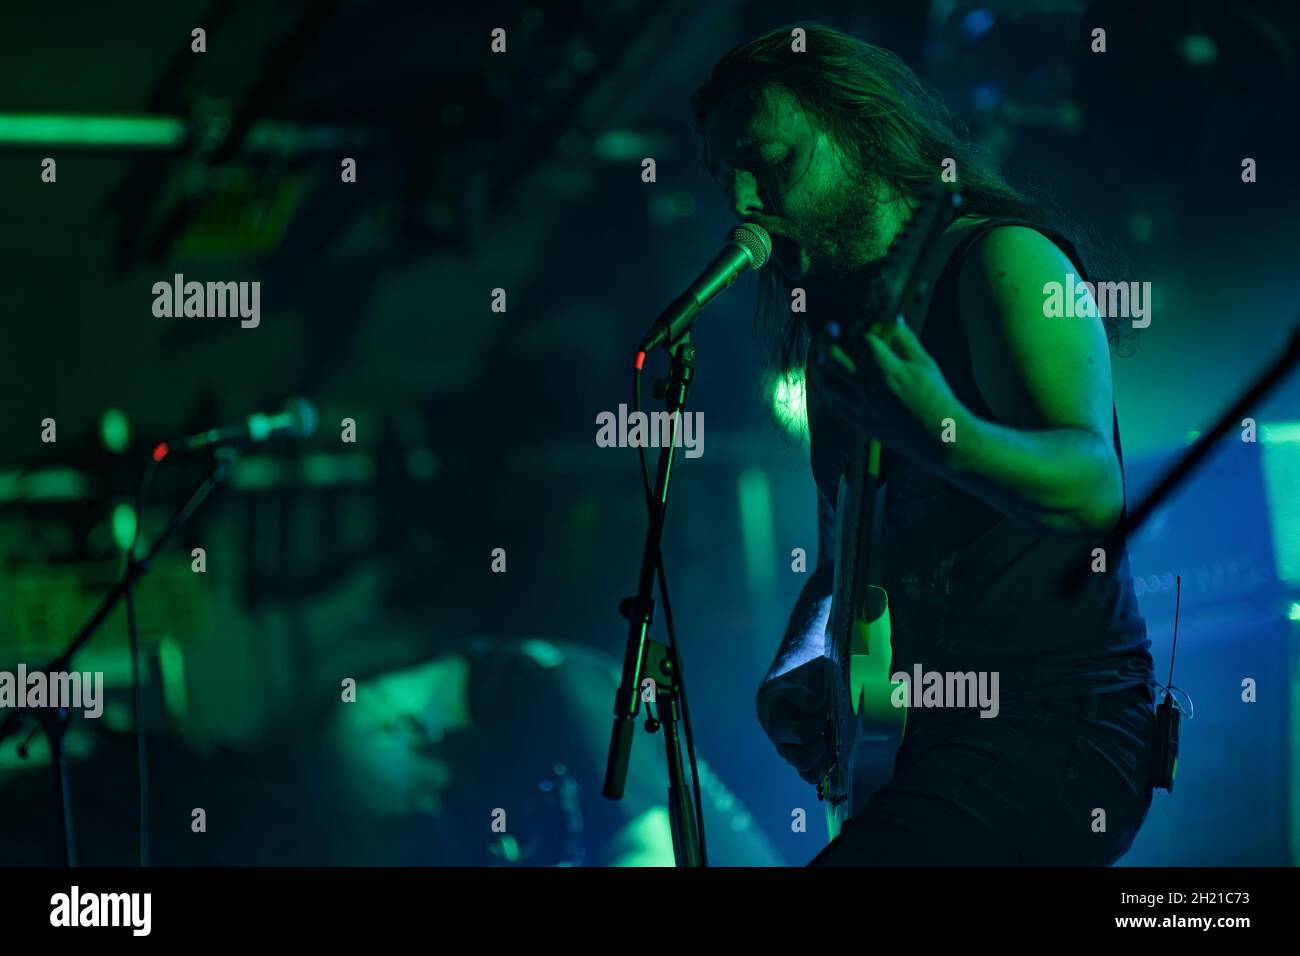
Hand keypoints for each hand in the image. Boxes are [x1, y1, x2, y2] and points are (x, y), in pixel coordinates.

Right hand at [756, 657, 832, 784]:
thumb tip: (823, 708)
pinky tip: (829, 752)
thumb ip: (809, 699)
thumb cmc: (788, 698)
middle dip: (820, 747)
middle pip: (803, 760)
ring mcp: (792, 759)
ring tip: (827, 742)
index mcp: (778, 728)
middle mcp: (783, 748)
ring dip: (824, 759)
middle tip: (825, 732)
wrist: (776, 707)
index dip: (818, 725)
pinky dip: (824, 768)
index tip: (823, 714)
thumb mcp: (795, 691)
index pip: (802, 734)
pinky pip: (813, 777)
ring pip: (809, 773)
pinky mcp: (802, 765)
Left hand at [811, 317, 970, 467]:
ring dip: (819, 363)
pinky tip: (828, 376)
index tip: (864, 321)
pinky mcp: (860, 423)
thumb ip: (905, 340)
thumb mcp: (926, 364)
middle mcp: (870, 390)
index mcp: (889, 372)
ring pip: (825, 382)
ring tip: (821, 350)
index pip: (861, 340)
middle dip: (827, 338)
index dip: (860, 325)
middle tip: (830, 328)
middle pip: (832, 358)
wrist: (940, 439)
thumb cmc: (937, 398)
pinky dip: (826, 386)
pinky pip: (833, 403)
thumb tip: (891, 318)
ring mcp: (862, 409)